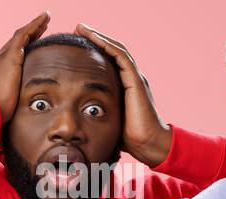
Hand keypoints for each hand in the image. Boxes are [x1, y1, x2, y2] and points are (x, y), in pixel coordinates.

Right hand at [0, 11, 50, 123]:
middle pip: (17, 42)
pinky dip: (35, 25)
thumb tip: (15, 122)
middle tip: (43, 25)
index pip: (13, 55)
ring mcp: (3, 57)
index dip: (25, 47)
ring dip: (34, 26)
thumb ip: (12, 107)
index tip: (35, 42)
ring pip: (21, 36)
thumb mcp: (7, 108)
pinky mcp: (11, 57)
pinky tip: (45, 19)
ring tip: (46, 18)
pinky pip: (24, 35)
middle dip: (30, 33)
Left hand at [76, 23, 171, 166]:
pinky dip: (108, 45)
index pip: (110, 61)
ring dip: (99, 37)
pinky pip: (121, 56)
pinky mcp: (136, 80)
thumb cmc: (129, 138)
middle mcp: (132, 78)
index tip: (77, 43)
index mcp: (126, 86)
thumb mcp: (108, 119)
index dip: (95, 49)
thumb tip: (76, 118)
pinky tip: (94, 38)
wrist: (148, 144)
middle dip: (95, 38)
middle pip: (113, 51)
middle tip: (77, 29)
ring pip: (117, 49)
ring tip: (82, 28)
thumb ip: (97, 112)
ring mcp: (135, 78)